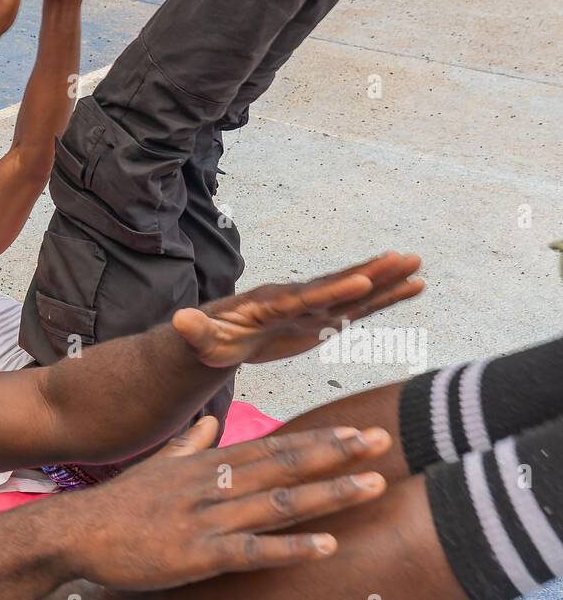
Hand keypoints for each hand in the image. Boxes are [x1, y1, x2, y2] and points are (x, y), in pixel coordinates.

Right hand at [63, 418, 391, 590]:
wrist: (74, 534)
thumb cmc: (114, 506)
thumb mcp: (154, 466)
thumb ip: (189, 444)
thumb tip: (212, 419)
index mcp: (205, 465)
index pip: (272, 448)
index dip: (319, 441)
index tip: (359, 432)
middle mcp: (212, 486)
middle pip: (285, 466)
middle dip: (337, 454)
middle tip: (384, 442)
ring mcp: (206, 520)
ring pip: (279, 503)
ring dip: (329, 495)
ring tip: (373, 486)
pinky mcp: (195, 555)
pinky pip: (253, 550)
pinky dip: (292, 548)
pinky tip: (328, 546)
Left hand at [172, 252, 424, 368]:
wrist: (220, 338)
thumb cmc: (208, 341)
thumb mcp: (199, 341)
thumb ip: (194, 331)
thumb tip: (180, 319)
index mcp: (272, 304)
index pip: (305, 297)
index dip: (331, 291)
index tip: (359, 281)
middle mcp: (298, 299)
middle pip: (337, 285)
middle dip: (371, 274)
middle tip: (405, 258)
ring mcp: (313, 307)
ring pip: (354, 292)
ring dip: (385, 281)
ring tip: (419, 266)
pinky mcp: (323, 319)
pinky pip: (359, 307)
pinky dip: (385, 299)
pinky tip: (414, 288)